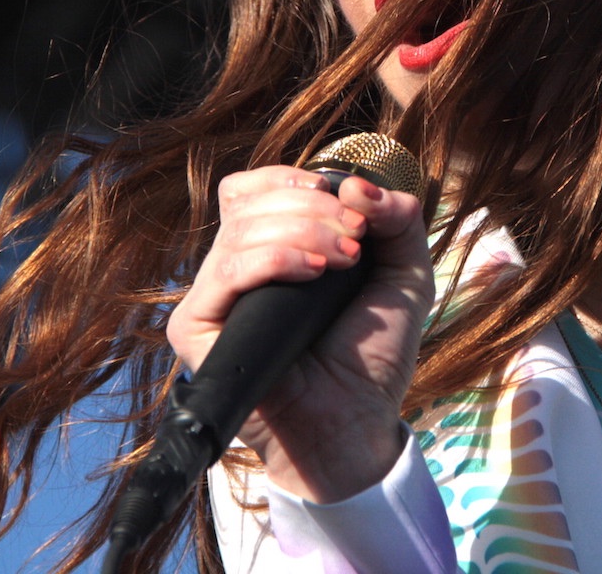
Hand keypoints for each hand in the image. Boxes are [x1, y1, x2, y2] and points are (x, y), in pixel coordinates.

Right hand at [167, 165, 432, 501]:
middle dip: (313, 207)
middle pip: (249, 201)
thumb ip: (399, 218)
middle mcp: (234, 269)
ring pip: (240, 230)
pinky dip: (274, 259)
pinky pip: (227, 272)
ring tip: (344, 259)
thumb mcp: (405, 273)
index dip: (294, 180)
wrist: (356, 421)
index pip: (252, 188)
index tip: (345, 202)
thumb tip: (356, 182)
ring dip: (303, 230)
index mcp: (267, 248)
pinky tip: (313, 271)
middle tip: (355, 239)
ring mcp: (213, 298)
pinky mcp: (197, 329)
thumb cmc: (371, 354)